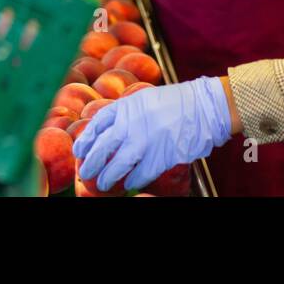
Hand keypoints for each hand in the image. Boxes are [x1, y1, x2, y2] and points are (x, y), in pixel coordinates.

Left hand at [73, 76, 231, 191]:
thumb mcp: (144, 100)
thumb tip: (106, 134)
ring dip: (109, 176)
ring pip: (120, 164)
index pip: (98, 124)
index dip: (86, 139)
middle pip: (104, 146)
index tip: (79, 150)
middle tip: (85, 172)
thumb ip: (125, 114)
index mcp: (128, 105)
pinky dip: (133, 179)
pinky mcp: (162, 155)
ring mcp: (147, 140)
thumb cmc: (174, 102)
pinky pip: (142, 172)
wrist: (204, 107)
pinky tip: (129, 183)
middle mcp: (134, 122)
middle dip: (92, 162)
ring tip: (102, 184)